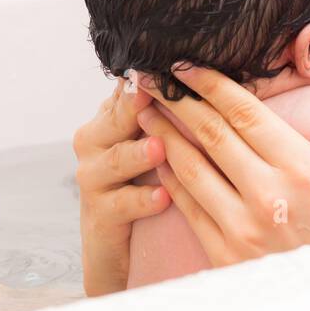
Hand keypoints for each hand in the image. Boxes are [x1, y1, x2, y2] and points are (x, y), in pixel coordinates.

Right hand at [71, 75, 172, 295]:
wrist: (113, 245)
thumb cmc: (143, 180)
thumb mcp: (153, 140)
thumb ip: (169, 111)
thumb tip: (216, 75)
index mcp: (110, 117)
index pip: (129, 89)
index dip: (151, 79)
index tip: (172, 65)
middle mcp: (95, 141)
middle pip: (116, 118)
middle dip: (137, 107)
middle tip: (155, 94)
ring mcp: (93, 178)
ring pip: (116, 160)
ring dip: (139, 153)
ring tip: (161, 147)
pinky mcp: (100, 215)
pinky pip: (120, 204)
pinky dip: (142, 199)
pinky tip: (164, 197)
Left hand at [132, 64, 309, 265]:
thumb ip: (288, 144)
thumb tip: (244, 105)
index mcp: (304, 167)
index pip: (245, 111)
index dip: (209, 83)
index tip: (183, 64)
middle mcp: (272, 195)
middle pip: (212, 133)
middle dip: (176, 100)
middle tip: (151, 78)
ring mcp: (245, 228)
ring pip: (192, 167)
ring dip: (163, 134)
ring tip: (146, 112)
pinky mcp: (226, 256)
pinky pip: (188, 207)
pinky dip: (170, 177)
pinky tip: (158, 158)